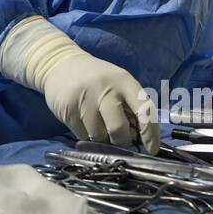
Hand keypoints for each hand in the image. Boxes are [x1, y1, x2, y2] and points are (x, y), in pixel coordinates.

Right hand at [41, 52, 159, 149]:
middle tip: (118, 137)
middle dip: (121, 140)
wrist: (60, 64)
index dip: (150, 133)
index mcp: (124, 81)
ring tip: (97, 124)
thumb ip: (130, 106)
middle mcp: (105, 88)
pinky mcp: (67, 109)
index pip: (144, 109)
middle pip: (118, 129)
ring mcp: (84, 99)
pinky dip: (86, 135)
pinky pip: (82, 136)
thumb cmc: (97, 78)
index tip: (151, 149)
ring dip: (101, 138)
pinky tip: (83, 121)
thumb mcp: (118, 83)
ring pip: (99, 136)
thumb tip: (139, 138)